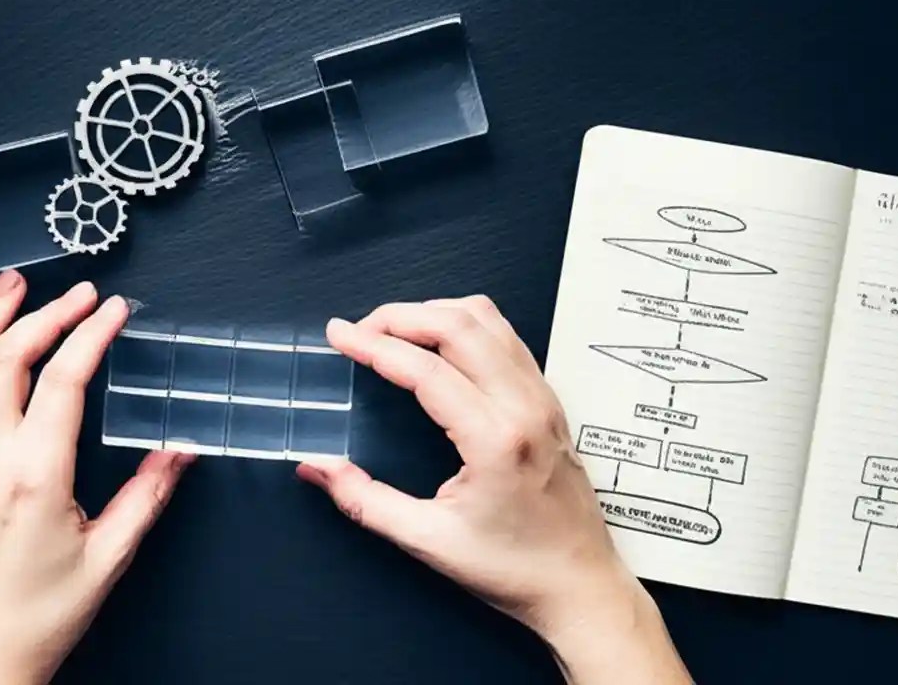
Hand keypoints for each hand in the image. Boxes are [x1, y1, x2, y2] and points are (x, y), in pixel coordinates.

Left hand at [0, 271, 192, 684]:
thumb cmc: (38, 616)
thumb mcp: (110, 557)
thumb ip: (148, 495)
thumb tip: (180, 449)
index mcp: (35, 475)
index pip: (65, 379)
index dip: (92, 333)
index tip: (113, 310)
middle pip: (8, 358)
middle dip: (44, 313)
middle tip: (75, 292)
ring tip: (11, 288)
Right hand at [298, 296, 689, 683]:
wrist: (578, 586)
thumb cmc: (516, 569)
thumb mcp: (428, 540)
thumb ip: (364, 500)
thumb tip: (318, 469)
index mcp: (496, 440)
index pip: (426, 369)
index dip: (374, 345)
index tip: (340, 335)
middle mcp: (525, 408)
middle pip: (459, 324)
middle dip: (400, 315)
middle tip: (360, 329)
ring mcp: (542, 399)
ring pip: (488, 319)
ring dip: (434, 312)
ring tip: (393, 329)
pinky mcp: (548, 400)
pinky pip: (506, 338)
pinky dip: (464, 325)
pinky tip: (437, 343)